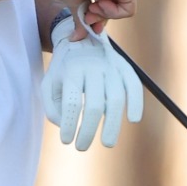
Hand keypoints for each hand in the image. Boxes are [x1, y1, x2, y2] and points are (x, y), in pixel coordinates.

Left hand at [39, 13, 144, 149]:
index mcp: (71, 71)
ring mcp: (111, 67)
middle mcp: (92, 68)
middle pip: (94, 104)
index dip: (70, 124)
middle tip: (82, 147)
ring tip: (107, 143)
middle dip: (88, 131)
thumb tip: (65, 126)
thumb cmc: (64, 69)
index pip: (72, 102)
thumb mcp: (50, 84)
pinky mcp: (125, 67)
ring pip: (116, 99)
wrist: (81, 38)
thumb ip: (52, 107)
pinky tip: (133, 119)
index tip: (66, 141)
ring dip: (113, 125)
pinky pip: (134, 86)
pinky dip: (136, 103)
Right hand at [45, 0, 134, 32]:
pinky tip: (99, 2)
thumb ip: (83, 18)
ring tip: (91, 6)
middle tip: (88, 17)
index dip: (101, 14)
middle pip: (119, 6)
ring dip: (105, 13)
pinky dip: (112, 12)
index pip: (113, 1)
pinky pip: (129, 10)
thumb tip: (76, 38)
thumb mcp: (78, 2)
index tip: (87, 19)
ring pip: (124, 9)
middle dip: (102, 16)